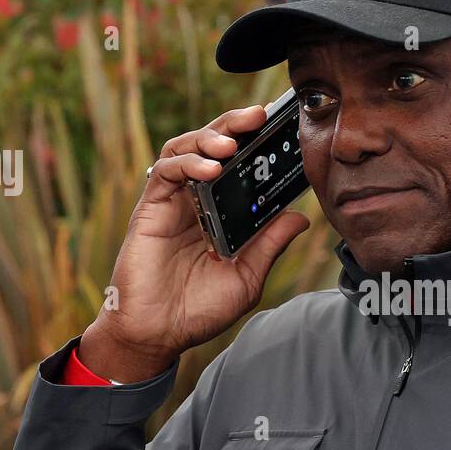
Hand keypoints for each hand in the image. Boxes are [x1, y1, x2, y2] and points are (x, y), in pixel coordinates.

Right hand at [78, 104, 309, 382]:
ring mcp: (172, 202)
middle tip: (258, 115)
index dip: (256, 142)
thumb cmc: (199, 309)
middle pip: (213, 146)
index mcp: (222, 212)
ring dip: (209, 138)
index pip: (239, 165)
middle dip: (234, 125)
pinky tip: (209, 170)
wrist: (158, 334)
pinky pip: (165, 171)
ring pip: (186, 149)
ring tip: (231, 144)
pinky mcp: (150, 208)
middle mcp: (197, 200)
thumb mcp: (247, 277)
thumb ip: (269, 244)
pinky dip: (187, 164)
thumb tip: (300, 217)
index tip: (281, 126)